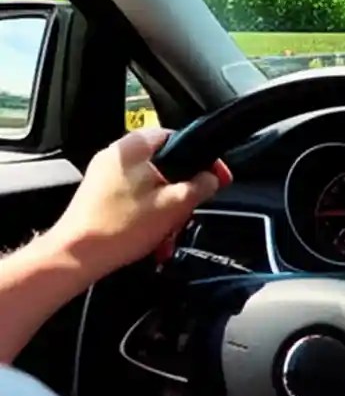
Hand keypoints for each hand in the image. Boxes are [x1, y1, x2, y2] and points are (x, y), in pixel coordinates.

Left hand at [48, 127, 230, 278]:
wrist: (75, 257)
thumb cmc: (123, 226)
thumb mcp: (174, 205)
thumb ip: (201, 186)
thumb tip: (212, 178)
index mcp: (133, 147)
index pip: (178, 137)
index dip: (204, 158)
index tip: (218, 178)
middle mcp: (116, 155)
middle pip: (166, 165)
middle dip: (182, 192)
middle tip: (191, 211)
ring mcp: (104, 176)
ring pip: (152, 186)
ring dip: (167, 209)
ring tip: (171, 233)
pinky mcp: (98, 196)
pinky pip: (135, 198)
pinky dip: (149, 215)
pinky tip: (154, 238)